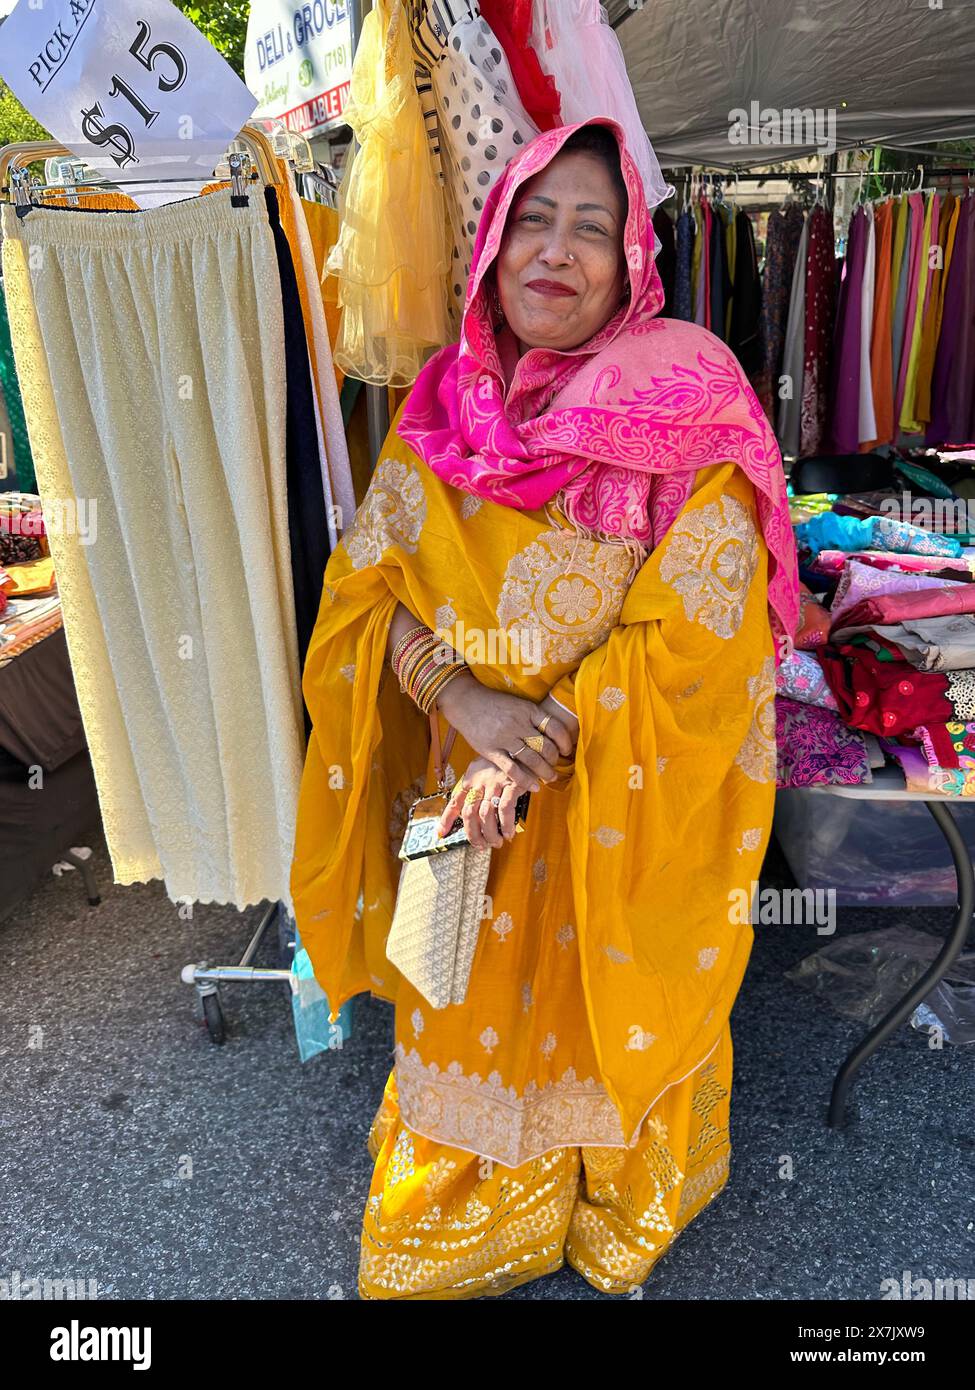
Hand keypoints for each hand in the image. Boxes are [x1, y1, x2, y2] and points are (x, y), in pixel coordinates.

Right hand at [436, 673, 574, 793]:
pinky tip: (533, 786)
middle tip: (556, 767)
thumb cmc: (495, 704)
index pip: (555, 727)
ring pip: (532, 760)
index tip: (566, 750)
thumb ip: (533, 718)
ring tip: (549, 778)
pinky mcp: (492, 750)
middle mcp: (518, 724)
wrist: (467, 702)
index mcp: (528, 710)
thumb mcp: (518, 704)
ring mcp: (505, 738)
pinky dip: (525, 780)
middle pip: (546, 747)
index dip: (565, 742)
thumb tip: (552, 735)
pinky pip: (512, 769)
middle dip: (554, 761)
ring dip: (544, 772)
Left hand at [437, 757, 520, 848]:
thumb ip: (475, 788)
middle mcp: (481, 781)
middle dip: (473, 834)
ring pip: (485, 814)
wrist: (524, 747)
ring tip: (496, 842)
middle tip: (481, 845)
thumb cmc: (504, 763)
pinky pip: (505, 809)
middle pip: (469, 813)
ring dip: (489, 833)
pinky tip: (508, 833)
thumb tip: (467, 811)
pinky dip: (505, 824)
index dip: (447, 819)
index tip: (441, 833)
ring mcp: (496, 783)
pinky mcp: (513, 784)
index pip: (456, 801)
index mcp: (471, 779)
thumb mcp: (483, 770)